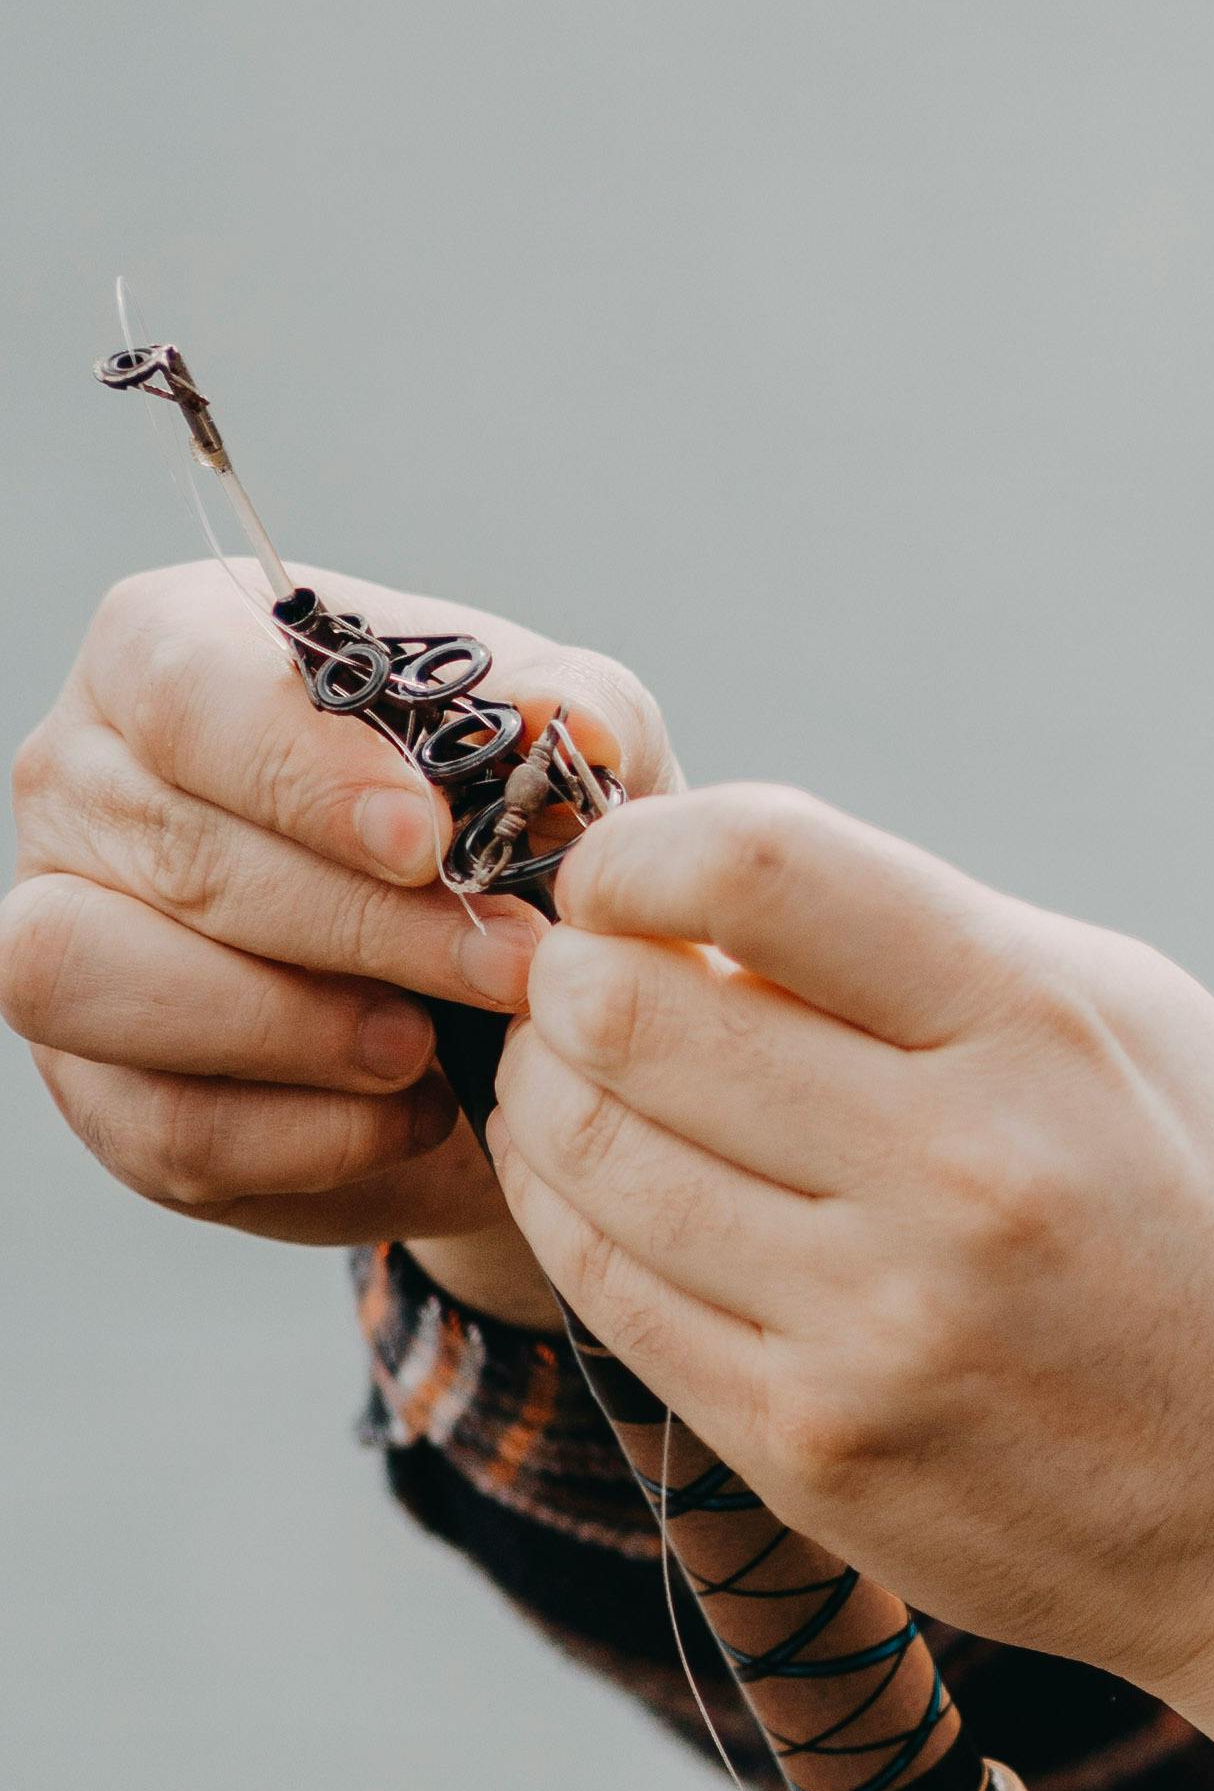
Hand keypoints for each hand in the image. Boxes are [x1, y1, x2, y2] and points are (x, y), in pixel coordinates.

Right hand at [5, 558, 673, 1303]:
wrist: (495, 1012)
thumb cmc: (500, 841)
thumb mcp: (563, 756)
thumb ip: (577, 711)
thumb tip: (576, 724)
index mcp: (168, 655)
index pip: (184, 684)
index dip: (304, 769)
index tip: (426, 841)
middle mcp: (83, 782)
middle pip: (181, 849)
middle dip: (363, 924)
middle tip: (506, 968)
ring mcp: (59, 936)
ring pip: (101, 979)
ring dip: (293, 1028)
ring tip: (424, 1044)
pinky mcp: (99, 1088)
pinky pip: (163, 1123)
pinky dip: (302, 1135)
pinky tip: (403, 1115)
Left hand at [496, 784, 1213, 1790]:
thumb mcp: (1140, 1037)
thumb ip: (931, 951)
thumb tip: (690, 904)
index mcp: (1046, 1029)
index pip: (757, 867)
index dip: (637, 853)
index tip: (625, 881)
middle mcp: (963, 1174)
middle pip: (630, 1013)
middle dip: (569, 980)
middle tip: (581, 990)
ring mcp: (880, 1328)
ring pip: (590, 1158)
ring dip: (550, 1101)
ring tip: (581, 1089)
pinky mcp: (820, 1450)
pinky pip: (614, 1299)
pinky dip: (577, 1223)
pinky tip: (611, 1196)